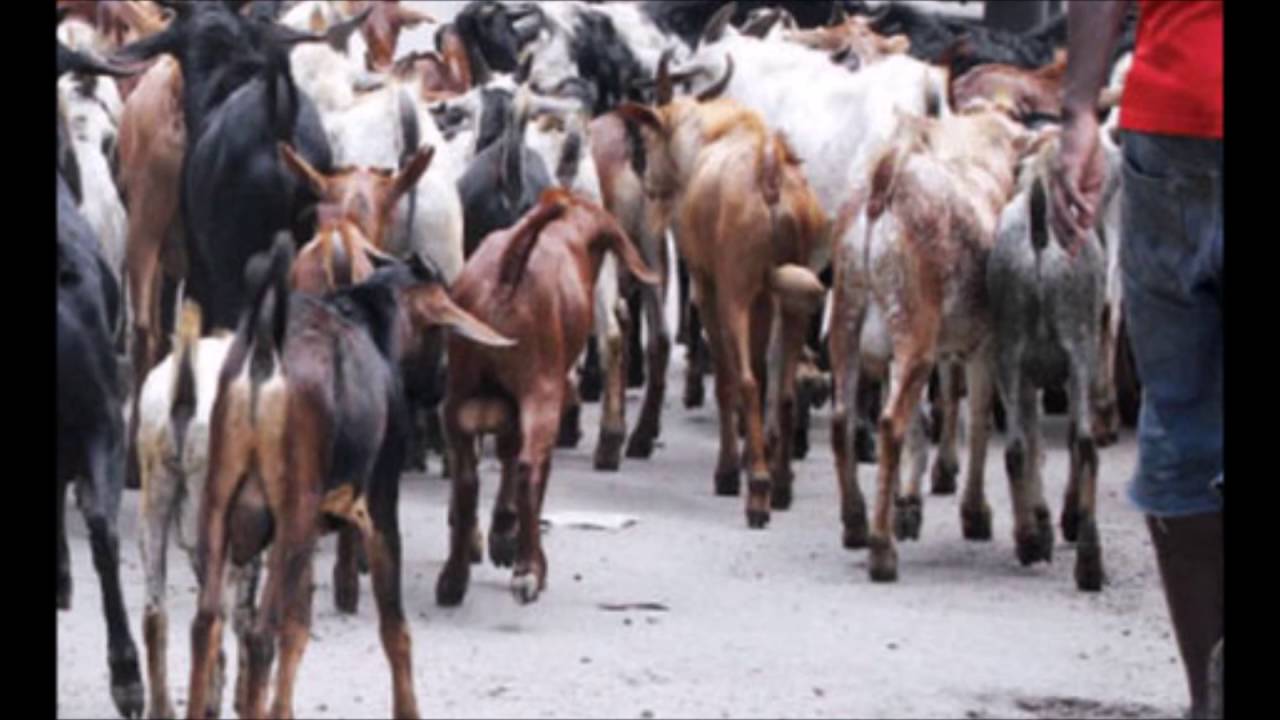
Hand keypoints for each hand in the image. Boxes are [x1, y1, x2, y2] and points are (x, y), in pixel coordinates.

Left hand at [1049, 109, 1105, 255]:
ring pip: (1060, 207)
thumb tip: (1086, 222)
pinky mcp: (1066, 167)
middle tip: (1072, 256)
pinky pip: (1070, 189)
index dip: (1065, 238)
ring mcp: (1058, 178)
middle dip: (1064, 238)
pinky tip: (1088, 212)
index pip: (1060, 220)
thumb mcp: (1091, 182)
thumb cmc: (1087, 153)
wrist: (1081, 124)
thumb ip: (1088, 201)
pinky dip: (1078, 202)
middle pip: (1056, 218)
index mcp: (1061, 192)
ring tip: (1080, 239)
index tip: (1072, 255)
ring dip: (1070, 225)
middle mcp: (1055, 188)